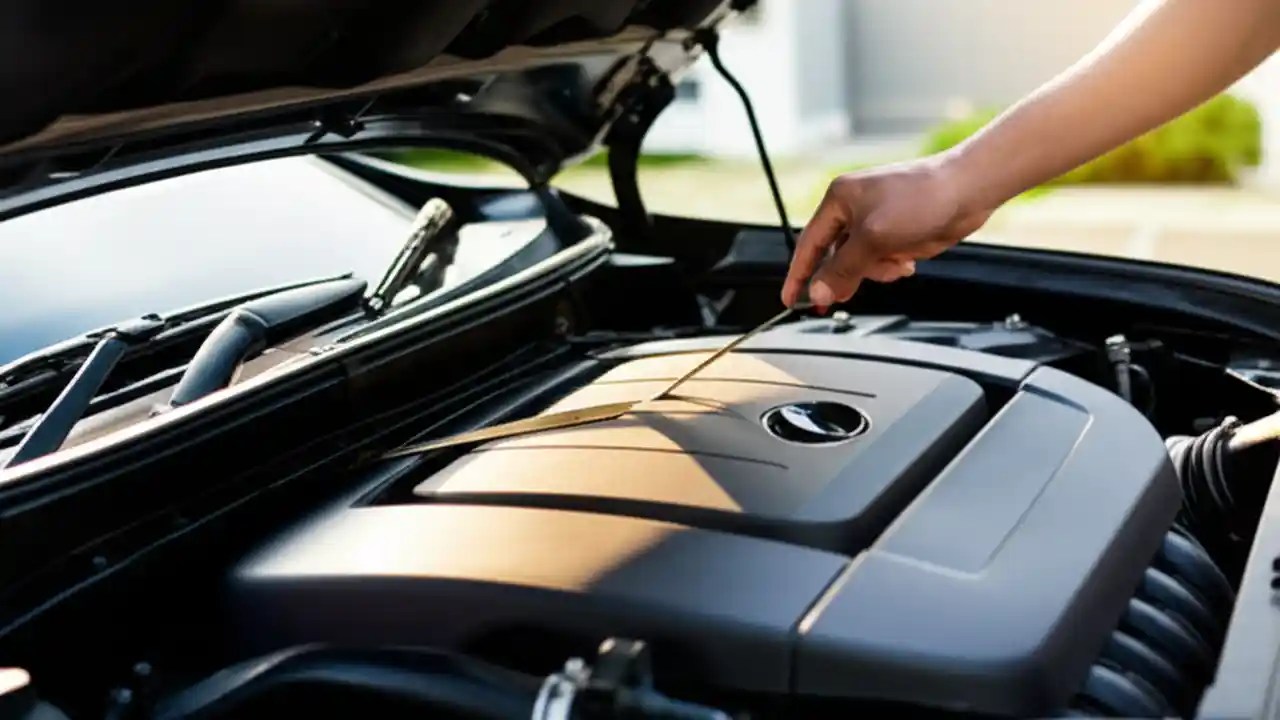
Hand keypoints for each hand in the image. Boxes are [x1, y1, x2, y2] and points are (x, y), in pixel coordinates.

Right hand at [782, 156, 992, 310]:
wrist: (967, 190)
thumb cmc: (921, 199)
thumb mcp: (874, 238)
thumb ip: (843, 268)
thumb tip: (818, 292)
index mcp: (839, 200)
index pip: (809, 244)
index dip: (798, 274)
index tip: (790, 299)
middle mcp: (853, 209)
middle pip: (834, 257)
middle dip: (845, 276)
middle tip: (841, 298)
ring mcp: (875, 222)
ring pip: (859, 264)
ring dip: (875, 271)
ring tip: (895, 264)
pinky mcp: (895, 233)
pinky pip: (880, 262)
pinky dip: (891, 267)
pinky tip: (907, 261)